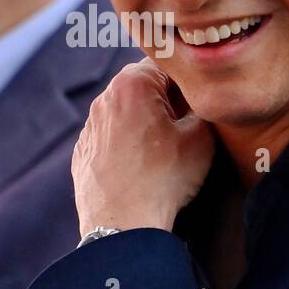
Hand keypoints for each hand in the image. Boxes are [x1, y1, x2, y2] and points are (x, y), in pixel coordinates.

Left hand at [73, 58, 213, 235]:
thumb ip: (204, 107)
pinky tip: (145, 167)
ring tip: (167, 152)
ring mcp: (90, 126)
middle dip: (168, 102)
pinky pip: (113, 137)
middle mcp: (104, 98)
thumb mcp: (202, 137)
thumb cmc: (164, 177)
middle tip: (189, 128)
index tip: (202, 104)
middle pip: (146, 87)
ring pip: (128, 112)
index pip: (169, 65)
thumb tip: (203, 102)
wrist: (123, 223)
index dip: (191, 83)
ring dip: (148, 123)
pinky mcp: (84, 152)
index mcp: (132, 83)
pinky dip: (130, 145)